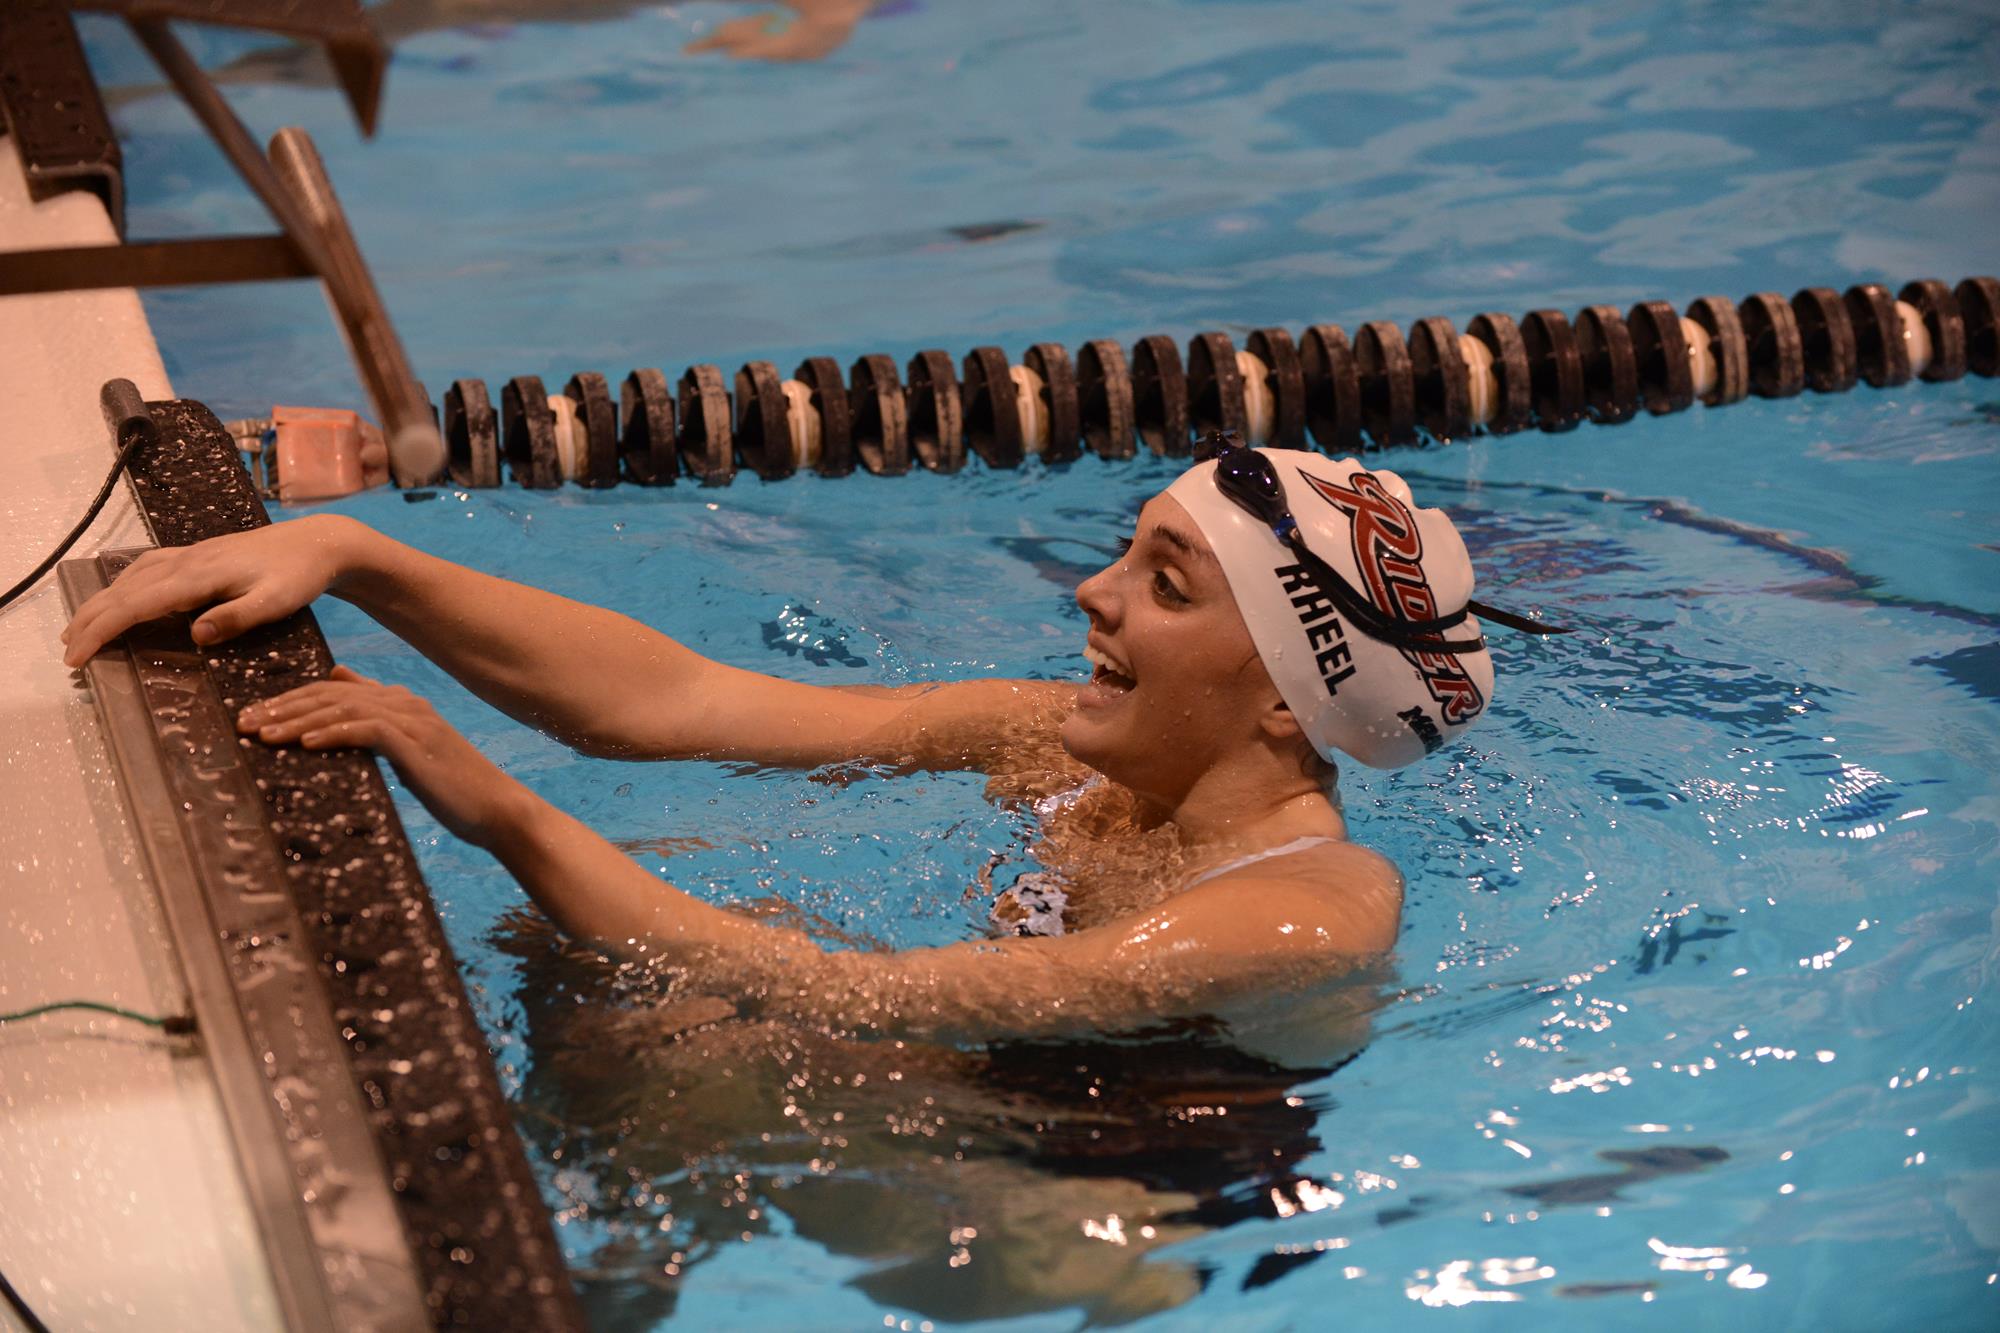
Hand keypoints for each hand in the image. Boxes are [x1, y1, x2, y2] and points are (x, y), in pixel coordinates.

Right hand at [61, 514, 363, 667]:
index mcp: (199, 576)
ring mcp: (191, 555)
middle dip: (90, 620)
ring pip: (131, 578)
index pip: (136, 605)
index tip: (78, 655)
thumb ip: (237, 617)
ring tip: (80, 628)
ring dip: (102, 602)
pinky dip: (124, 584)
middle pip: (124, 591)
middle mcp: (187, 562)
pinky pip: (148, 567)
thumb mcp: (276, 602)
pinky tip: (120, 594)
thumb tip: (195, 635)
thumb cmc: (300, 576)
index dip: (102, 630)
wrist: (318, 542)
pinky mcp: (200, 554)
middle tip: (67, 652)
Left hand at [238, 666, 529, 847]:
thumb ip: (377, 722)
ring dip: (297, 720)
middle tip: (243, 723)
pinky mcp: (417, 745)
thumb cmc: (452, 789)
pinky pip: (366, 730)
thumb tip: (340, 686)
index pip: (334, 689)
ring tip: (262, 734)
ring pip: (343, 709)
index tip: (253, 716)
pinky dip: (332, 733)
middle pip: (331, 694)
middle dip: (283, 707)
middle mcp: (406, 704)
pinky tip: (304, 744)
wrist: (497, 811)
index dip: (291, 699)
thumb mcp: (410, 751)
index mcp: (402, 702)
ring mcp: (414, 722)